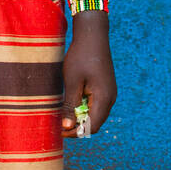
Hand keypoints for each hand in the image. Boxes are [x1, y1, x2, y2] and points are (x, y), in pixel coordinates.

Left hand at [61, 14, 115, 138]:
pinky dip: (85, 109)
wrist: (93, 36)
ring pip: (96, 115)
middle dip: (78, 127)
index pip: (92, 127)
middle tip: (60, 124)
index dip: (76, 133)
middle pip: (95, 123)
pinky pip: (96, 105)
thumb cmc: (80, 57)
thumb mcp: (72, 82)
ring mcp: (110, 93)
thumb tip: (67, 128)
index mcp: (103, 98)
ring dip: (81, 118)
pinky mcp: (106, 88)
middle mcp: (110, 98)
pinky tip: (72, 102)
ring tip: (65, 113)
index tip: (60, 131)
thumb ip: (70, 106)